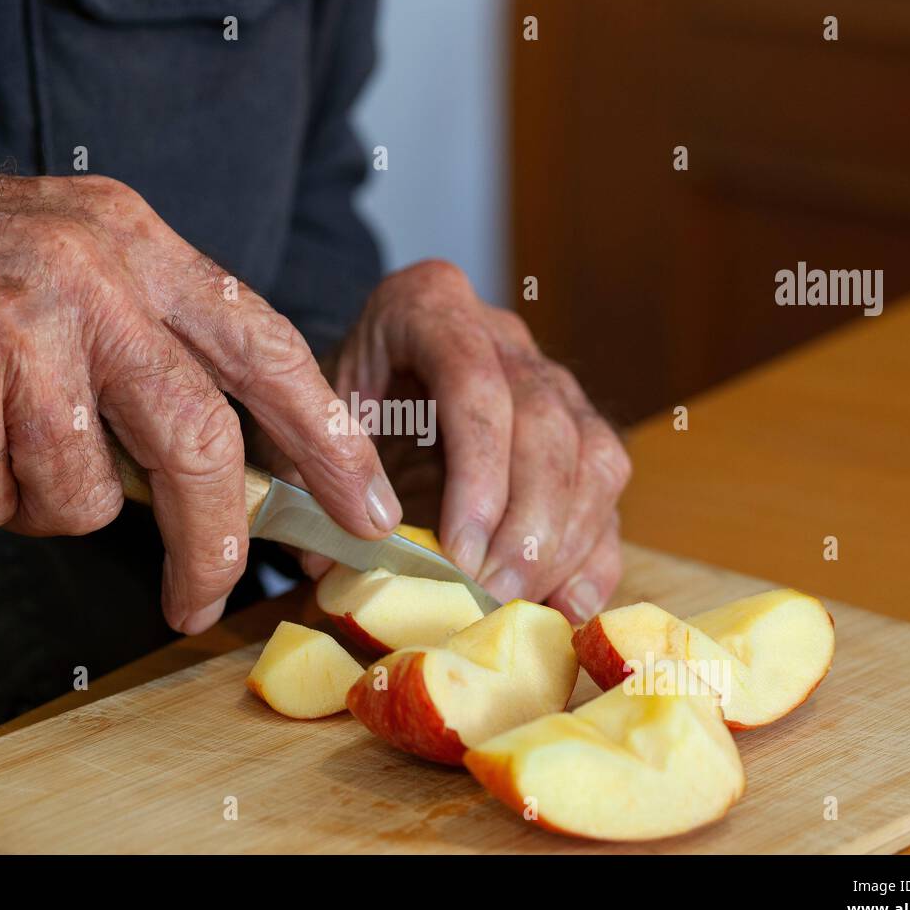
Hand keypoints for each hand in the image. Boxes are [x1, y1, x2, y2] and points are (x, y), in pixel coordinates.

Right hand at [0, 154, 400, 632]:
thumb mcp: (77, 265)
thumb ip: (153, 350)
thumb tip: (224, 472)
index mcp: (139, 248)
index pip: (267, 347)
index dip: (329, 436)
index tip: (368, 505)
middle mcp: (93, 277)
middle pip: (198, 439)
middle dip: (212, 538)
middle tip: (201, 595)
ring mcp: (18, 325)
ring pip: (82, 490)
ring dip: (44, 500)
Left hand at [328, 260, 630, 621]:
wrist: (367, 379)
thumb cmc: (331, 400)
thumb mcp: (303, 417)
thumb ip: (317, 471)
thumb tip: (341, 551)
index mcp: (428, 306)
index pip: (474, 380)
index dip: (477, 472)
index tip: (458, 551)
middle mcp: (503, 336)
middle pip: (546, 423)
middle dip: (526, 522)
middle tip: (490, 592)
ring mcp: (551, 380)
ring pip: (592, 454)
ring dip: (561, 541)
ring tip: (518, 602)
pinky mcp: (579, 430)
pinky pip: (606, 488)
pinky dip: (592, 552)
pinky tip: (566, 603)